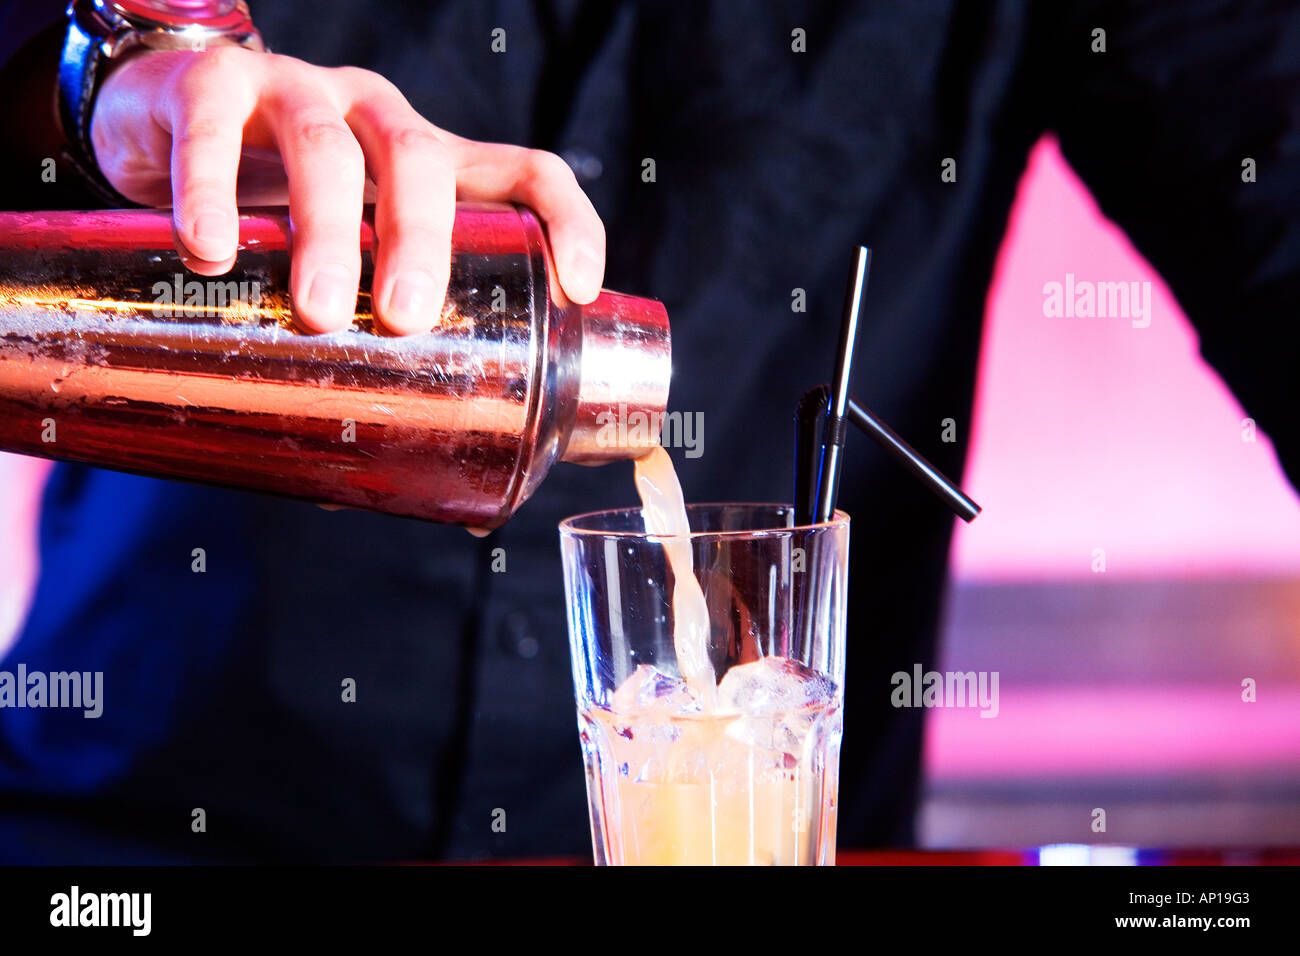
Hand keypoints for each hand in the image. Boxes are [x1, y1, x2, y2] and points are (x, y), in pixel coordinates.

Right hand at [89, 47, 605, 333]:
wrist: (164, 120)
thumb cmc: (280, 211)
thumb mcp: (350, 259)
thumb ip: (375, 343)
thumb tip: (401, 485)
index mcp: (433, 166)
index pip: (525, 173)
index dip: (567, 222)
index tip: (578, 289)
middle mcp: (378, 118)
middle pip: (420, 161)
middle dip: (422, 241)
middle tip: (403, 321)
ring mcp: (297, 92)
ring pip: (326, 146)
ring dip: (328, 230)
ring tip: (318, 310)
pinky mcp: (211, 87)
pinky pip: (214, 127)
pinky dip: (211, 189)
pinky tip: (212, 252)